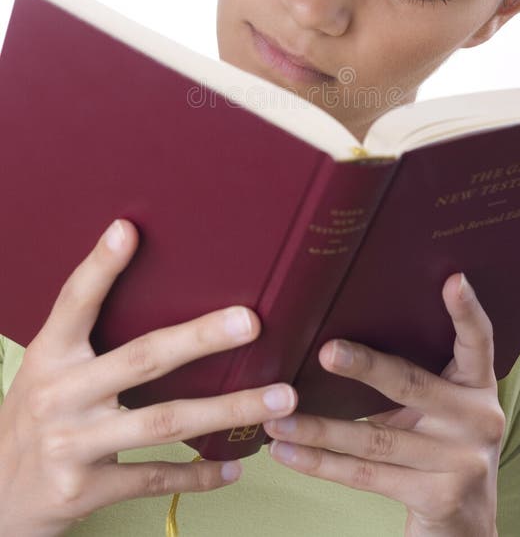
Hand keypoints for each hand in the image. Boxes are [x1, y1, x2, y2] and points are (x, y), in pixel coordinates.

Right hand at [0, 219, 296, 536]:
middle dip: (200, 338)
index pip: (75, 301)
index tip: (128, 230)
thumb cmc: (39, 413)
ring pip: (162, 421)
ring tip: (281, 399)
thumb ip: (88, 334)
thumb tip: (137, 272)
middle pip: (141, 358)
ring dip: (228, 409)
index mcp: (50, 354)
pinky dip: (198, 474)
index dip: (101, 266)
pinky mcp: (83, 489)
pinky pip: (153, 477)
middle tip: (252, 322)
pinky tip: (236, 464)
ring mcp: (71, 444)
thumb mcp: (50, 367)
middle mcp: (59, 394)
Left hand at [264, 272, 503, 536]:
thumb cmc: (439, 446)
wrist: (468, 528)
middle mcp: (477, 419)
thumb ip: (410, 378)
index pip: (478, 341)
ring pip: (376, 438)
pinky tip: (286, 452)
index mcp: (478, 387)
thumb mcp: (439, 409)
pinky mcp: (436, 496)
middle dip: (365, 367)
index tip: (453, 279)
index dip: (466, 310)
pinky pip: (365, 475)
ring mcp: (459, 461)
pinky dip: (320, 464)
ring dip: (319, 428)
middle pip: (411, 385)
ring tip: (275, 416)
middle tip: (325, 352)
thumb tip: (331, 340)